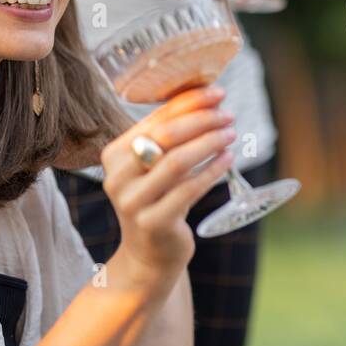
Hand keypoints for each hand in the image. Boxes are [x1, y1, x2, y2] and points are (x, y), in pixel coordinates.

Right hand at [100, 86, 235, 282]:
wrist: (149, 253)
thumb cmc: (159, 198)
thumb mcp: (157, 166)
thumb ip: (171, 136)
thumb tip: (208, 98)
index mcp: (114, 154)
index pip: (155, 119)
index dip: (189, 102)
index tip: (217, 92)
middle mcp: (118, 177)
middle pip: (165, 137)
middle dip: (202, 120)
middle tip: (228, 115)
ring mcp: (133, 202)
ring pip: (178, 162)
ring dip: (210, 143)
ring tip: (231, 134)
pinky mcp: (153, 222)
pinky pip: (189, 190)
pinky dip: (212, 171)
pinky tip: (229, 159)